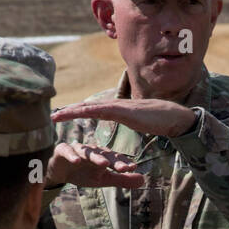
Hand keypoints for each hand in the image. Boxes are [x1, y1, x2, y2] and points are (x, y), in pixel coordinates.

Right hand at [47, 143, 145, 188]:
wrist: (59, 172)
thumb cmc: (83, 173)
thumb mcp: (103, 179)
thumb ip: (122, 180)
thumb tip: (143, 181)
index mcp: (103, 156)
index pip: (115, 159)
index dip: (124, 163)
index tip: (133, 168)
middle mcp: (92, 150)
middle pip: (104, 155)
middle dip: (113, 161)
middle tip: (123, 168)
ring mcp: (77, 149)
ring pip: (87, 152)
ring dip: (95, 157)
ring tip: (103, 164)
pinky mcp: (63, 150)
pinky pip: (68, 151)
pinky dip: (72, 155)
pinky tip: (77, 161)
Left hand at [52, 99, 198, 138]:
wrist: (175, 117)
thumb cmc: (160, 120)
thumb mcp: (140, 122)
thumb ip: (131, 120)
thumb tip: (127, 121)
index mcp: (118, 109)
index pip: (94, 109)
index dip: (78, 112)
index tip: (64, 116)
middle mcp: (117, 105)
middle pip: (88, 107)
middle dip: (70, 111)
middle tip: (53, 115)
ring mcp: (121, 107)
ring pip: (92, 107)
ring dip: (74, 111)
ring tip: (58, 115)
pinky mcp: (126, 112)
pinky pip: (104, 111)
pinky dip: (90, 111)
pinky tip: (79, 113)